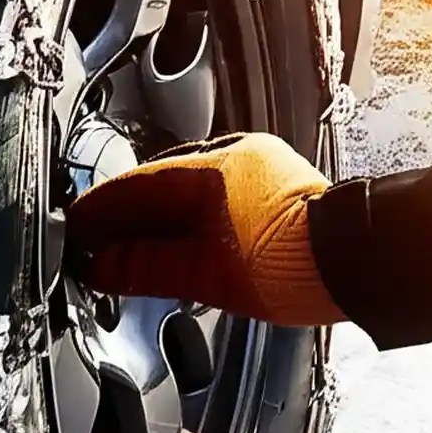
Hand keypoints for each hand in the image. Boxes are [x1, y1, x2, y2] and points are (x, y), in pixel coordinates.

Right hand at [64, 132, 346, 325]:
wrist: (356, 263)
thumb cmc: (294, 266)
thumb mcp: (206, 276)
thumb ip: (147, 267)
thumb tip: (103, 266)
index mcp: (208, 169)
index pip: (135, 187)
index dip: (100, 211)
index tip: (76, 229)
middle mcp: (231, 156)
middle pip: (157, 184)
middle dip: (123, 215)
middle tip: (93, 243)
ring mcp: (254, 165)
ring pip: (185, 187)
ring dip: (155, 216)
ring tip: (129, 248)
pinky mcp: (271, 182)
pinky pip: (212, 191)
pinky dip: (186, 215)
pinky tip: (178, 240)